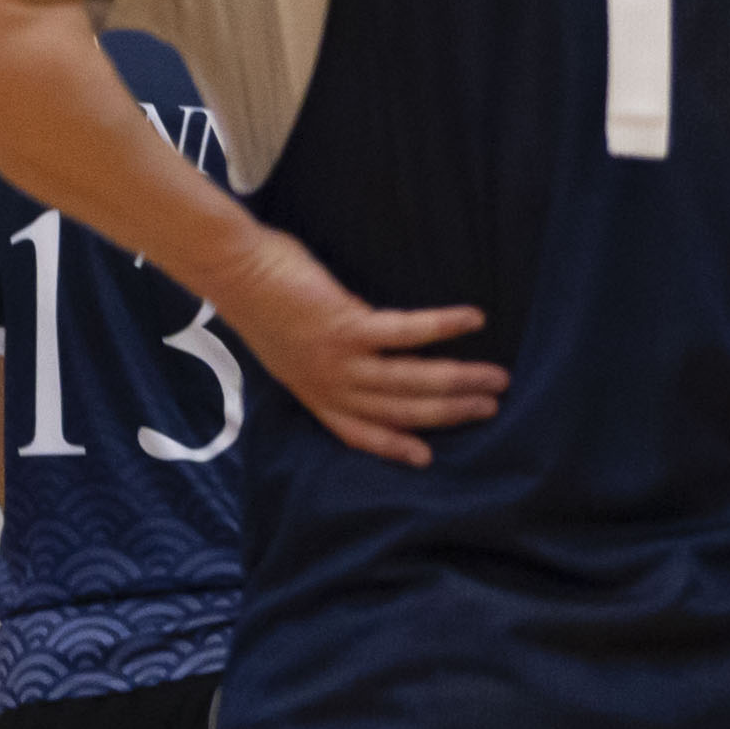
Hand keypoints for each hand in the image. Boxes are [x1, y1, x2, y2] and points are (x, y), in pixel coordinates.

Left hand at [198, 224, 501, 465]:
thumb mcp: (290, 346)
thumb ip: (324, 360)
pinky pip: (406, 332)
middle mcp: (327, 384)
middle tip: (491, 408)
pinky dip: (443, 326)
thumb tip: (361, 355)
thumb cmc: (261, 298)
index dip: (394, 447)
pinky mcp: (346, 326)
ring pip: (411, 381)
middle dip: (450, 412)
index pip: (359, 432)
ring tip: (497, 378)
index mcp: (313, 391)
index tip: (427, 459)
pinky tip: (474, 320)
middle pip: (400, 410)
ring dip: (459, 380)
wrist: (231, 269)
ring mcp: (337, 359)